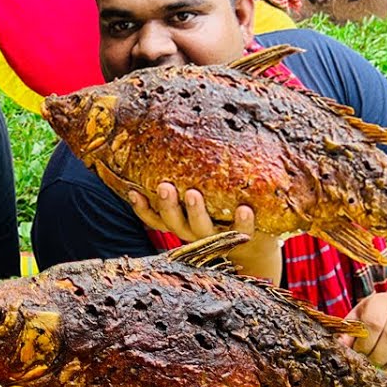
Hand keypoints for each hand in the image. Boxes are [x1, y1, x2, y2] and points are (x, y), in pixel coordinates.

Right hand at [129, 183, 280, 280]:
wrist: (253, 248)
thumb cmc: (222, 214)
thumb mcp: (203, 198)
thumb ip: (190, 179)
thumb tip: (177, 138)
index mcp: (181, 223)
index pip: (155, 218)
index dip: (141, 208)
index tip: (132, 192)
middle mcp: (193, 232)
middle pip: (174, 222)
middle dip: (168, 205)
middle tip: (165, 187)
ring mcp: (216, 236)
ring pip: (201, 228)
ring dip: (196, 212)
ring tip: (194, 194)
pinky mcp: (242, 237)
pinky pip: (240, 231)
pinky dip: (242, 221)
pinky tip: (244, 209)